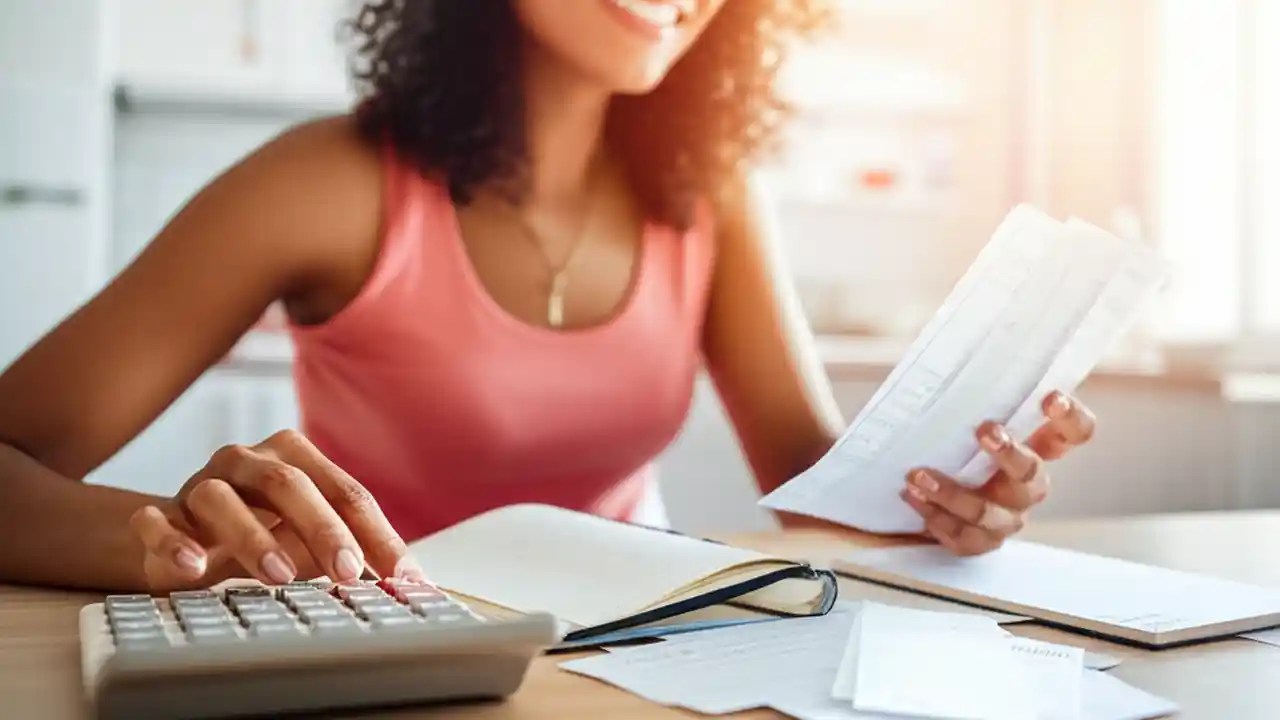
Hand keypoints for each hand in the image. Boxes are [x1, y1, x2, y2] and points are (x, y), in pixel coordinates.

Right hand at [128, 430, 424, 591]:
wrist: (178, 540)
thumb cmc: (261, 534)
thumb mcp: (309, 541)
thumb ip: (348, 552)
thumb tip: (401, 579)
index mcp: (294, 457)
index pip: (345, 491)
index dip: (375, 533)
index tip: (400, 575)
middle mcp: (246, 461)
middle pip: (287, 483)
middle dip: (322, 528)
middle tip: (348, 571)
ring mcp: (198, 484)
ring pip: (221, 498)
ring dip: (253, 537)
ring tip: (280, 576)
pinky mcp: (158, 516)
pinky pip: (157, 521)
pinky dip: (173, 541)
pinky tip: (193, 566)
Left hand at [900, 391, 1096, 555]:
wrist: (932, 492)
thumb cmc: (957, 442)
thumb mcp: (967, 416)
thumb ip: (970, 397)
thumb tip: (944, 358)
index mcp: (1037, 448)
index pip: (1075, 433)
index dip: (1071, 418)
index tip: (1050, 398)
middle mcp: (1029, 485)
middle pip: (1032, 473)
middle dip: (1009, 453)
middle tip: (984, 430)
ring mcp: (1008, 517)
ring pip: (988, 512)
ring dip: (951, 493)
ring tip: (917, 475)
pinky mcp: (981, 541)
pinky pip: (962, 536)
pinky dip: (934, 517)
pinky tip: (912, 497)